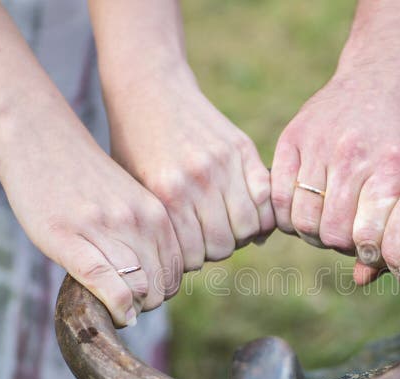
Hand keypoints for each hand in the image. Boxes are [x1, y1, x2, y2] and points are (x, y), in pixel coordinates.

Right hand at [0, 101, 181, 326]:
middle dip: (148, 301)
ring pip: (138, 288)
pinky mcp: (67, 237)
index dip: (163, 288)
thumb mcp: (129, 197)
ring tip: (117, 304)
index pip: (178, 269)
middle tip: (129, 302)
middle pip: (161, 284)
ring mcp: (104, 228)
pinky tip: (117, 314)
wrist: (39, 135)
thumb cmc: (82, 174)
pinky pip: (104, 282)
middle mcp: (138, 220)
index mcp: (156, 211)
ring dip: (133, 307)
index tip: (145, 292)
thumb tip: (156, 276)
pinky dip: (117, 306)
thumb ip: (147, 230)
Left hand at [103, 67, 272, 271]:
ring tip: (227, 224)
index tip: (188, 253)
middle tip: (208, 238)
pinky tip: (248, 209)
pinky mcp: (241, 147)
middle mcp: (197, 182)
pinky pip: (265, 195)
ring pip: (250, 225)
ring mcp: (223, 163)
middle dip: (216, 248)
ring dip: (241, 232)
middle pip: (225, 245)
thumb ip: (162, 229)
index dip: (192, 262)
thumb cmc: (134, 147)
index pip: (194, 257)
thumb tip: (192, 267)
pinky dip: (262, 210)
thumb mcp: (135, 191)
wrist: (148, 91)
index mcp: (166, 197)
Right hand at [271, 43, 399, 283]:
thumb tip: (361, 279)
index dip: (368, 253)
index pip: (368, 237)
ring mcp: (319, 144)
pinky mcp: (293, 136)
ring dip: (312, 231)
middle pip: (331, 232)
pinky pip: (276, 192)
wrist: (388, 70)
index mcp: (394, 167)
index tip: (371, 249)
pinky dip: (286, 211)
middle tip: (347, 236)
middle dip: (339, 245)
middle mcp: (353, 156)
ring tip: (326, 224)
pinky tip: (304, 209)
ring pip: (300, 217)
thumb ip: (396, 225)